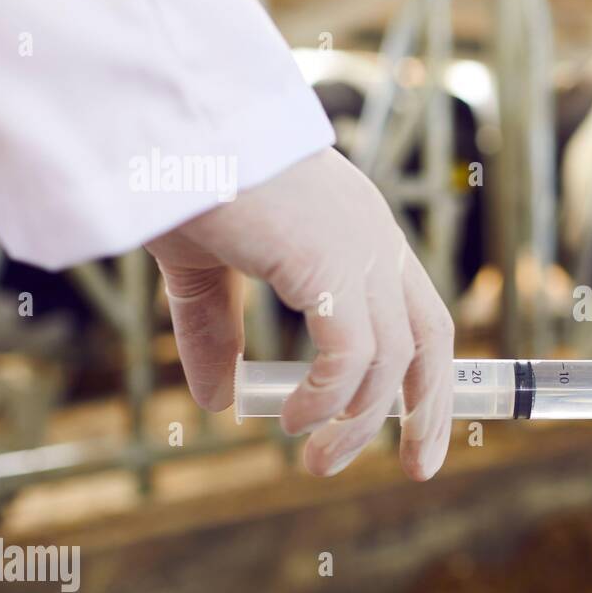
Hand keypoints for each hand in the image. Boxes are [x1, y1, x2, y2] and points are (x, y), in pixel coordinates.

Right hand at [146, 148, 453, 478]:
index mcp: (361, 233)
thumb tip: (219, 402)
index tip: (414, 428)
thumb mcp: (203, 269)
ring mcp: (360, 248)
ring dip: (358, 422)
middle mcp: (375, 239)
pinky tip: (296, 420)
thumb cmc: (179, 179)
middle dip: (430, 409)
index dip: (424, 375)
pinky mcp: (331, 262)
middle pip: (430, 340)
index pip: (418, 315)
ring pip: (388, 361)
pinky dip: (332, 397)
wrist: (161, 124)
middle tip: (419, 468)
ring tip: (316, 460)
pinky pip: (353, 355)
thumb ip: (216, 331)